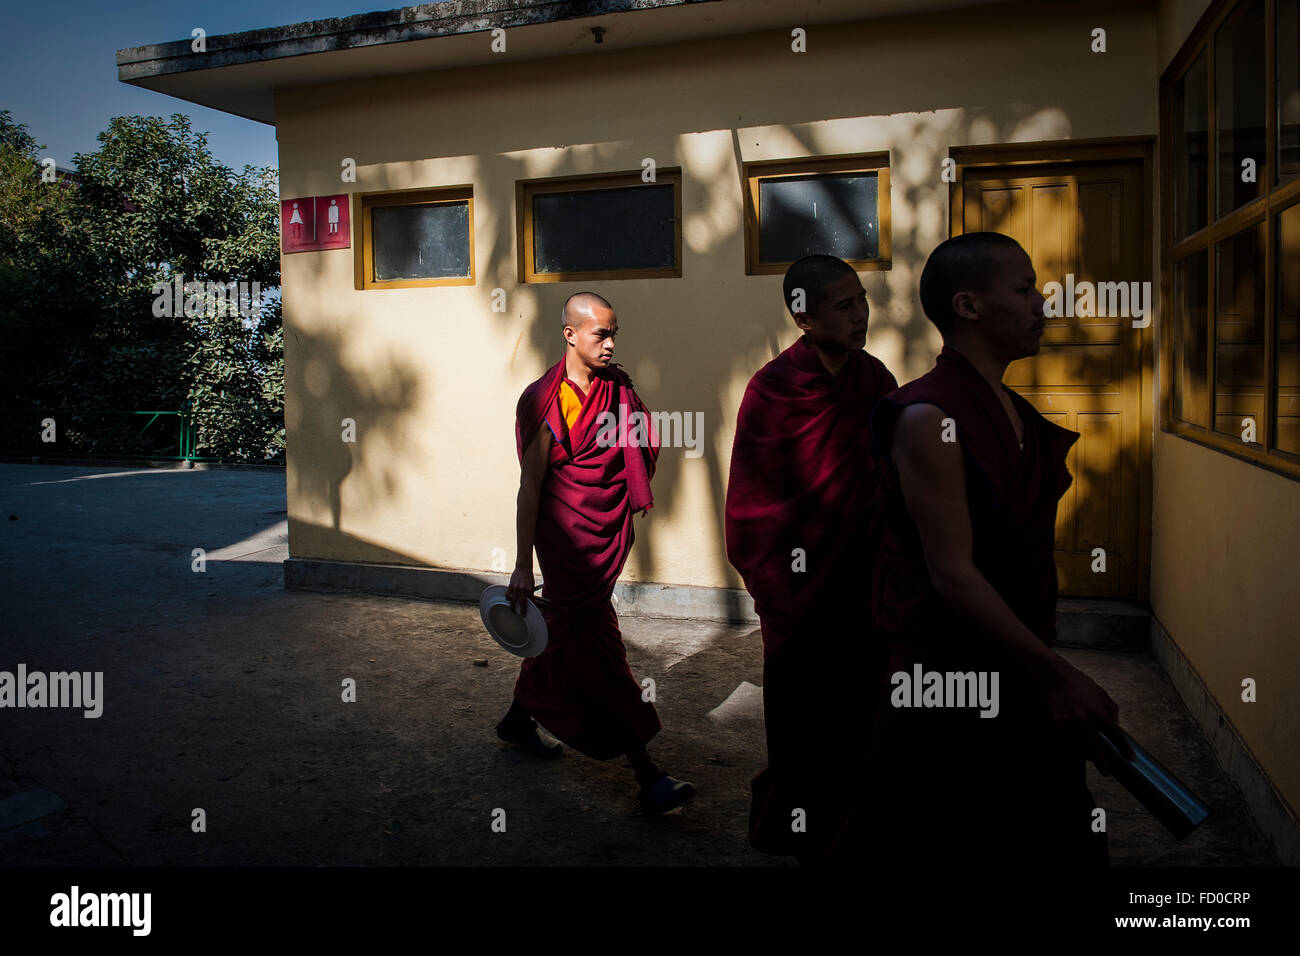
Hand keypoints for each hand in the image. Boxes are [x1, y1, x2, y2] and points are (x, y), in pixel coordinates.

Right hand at [506, 566, 533, 615]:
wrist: (523, 567)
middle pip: (522, 603)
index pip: (531, 601)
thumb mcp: (532, 585)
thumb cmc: (529, 576)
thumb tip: (530, 601)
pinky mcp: (510, 585)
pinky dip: (508, 598)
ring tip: (512, 610)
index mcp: (529, 589)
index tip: (530, 611)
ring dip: (513, 606)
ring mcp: (516, 587)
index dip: (531, 607)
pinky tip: (508, 600)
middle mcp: (523, 589)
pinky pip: (507, 594)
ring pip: (513, 600)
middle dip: (522, 610)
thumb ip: (530, 593)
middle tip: (522, 615)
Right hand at [1041, 658, 1135, 772]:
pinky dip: (1072, 743)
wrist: (1055, 675)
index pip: (1114, 733)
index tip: (1131, 758)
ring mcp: (1069, 721)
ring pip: (1079, 745)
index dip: (1124, 747)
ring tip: (1090, 758)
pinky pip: (1067, 738)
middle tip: (1107, 773)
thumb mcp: (1102, 694)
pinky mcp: (1056, 722)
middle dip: (1102, 761)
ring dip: (1086, 754)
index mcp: (1097, 710)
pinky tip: (1075, 745)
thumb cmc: (1080, 684)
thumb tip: (1114, 727)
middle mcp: (1084, 718)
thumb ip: (1111, 711)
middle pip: (1095, 746)